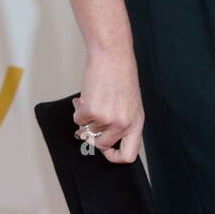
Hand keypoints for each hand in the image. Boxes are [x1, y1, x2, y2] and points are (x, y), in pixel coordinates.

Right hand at [72, 48, 143, 162]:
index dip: (114, 157)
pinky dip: (78, 109)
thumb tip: (101, 141)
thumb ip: (121, 123)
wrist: (113, 56)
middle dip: (92, 134)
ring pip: (86, 131)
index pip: (129, 156)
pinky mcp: (91, 111)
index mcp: (136, 123)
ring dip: (85, 118)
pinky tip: (86, 96)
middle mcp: (123, 124)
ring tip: (92, 100)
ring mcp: (107, 119)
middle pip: (101, 145)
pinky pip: (78, 120)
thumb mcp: (130, 103)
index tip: (106, 149)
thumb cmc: (121, 76)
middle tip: (91, 120)